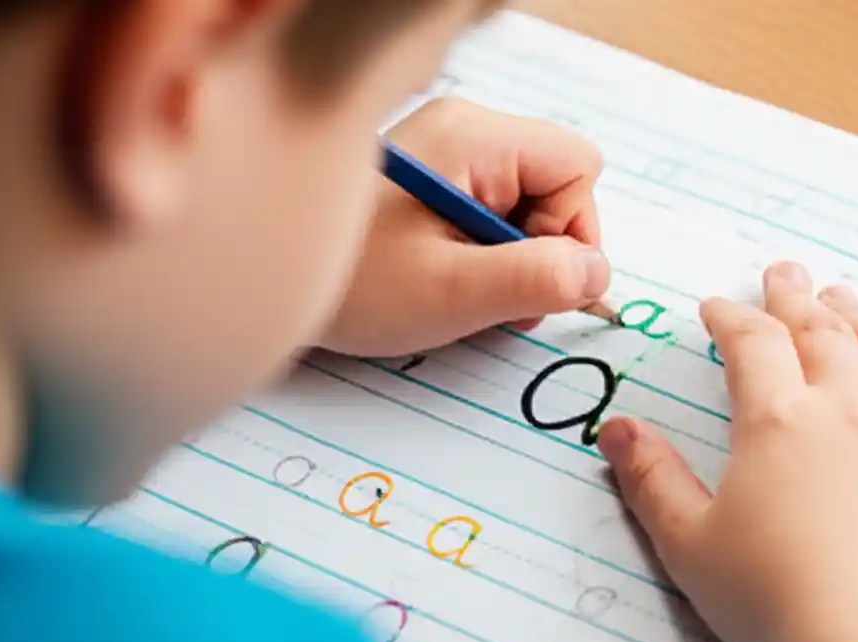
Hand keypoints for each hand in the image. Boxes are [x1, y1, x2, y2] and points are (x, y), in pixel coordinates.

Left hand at [321, 98, 608, 357]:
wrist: (261, 284)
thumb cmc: (351, 285)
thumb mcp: (453, 292)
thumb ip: (535, 279)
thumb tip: (597, 272)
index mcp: (472, 138)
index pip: (577, 165)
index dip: (574, 230)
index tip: (536, 280)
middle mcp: (464, 132)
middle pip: (557, 183)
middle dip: (542, 249)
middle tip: (494, 293)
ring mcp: (448, 154)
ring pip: (529, 203)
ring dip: (513, 258)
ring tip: (464, 289)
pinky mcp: (435, 181)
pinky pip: (495, 212)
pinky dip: (487, 254)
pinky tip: (448, 277)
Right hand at [597, 263, 857, 641]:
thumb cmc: (775, 598)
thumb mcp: (688, 543)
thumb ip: (651, 479)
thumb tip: (617, 428)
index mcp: (778, 421)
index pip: (752, 344)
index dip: (730, 318)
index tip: (716, 306)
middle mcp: (848, 411)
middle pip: (823, 331)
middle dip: (798, 296)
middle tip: (786, 271)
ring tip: (851, 300)